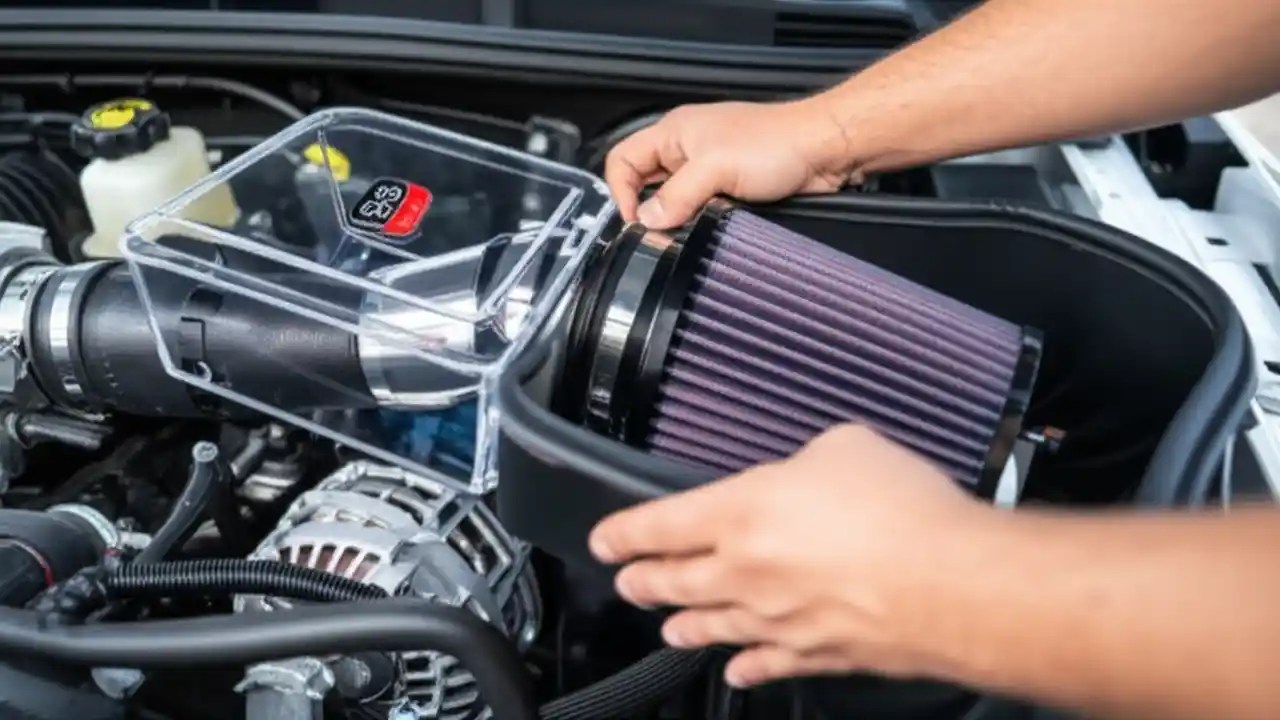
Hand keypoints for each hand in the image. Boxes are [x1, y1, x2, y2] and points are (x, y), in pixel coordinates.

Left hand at [588, 424, 991, 688]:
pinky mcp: (818, 653)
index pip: (660, 525)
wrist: (955, 586)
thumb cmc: (901, 510)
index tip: (604, 540)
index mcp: (740, 512)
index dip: (625, 533)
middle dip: (644, 581)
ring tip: (668, 628)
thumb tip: (807, 474)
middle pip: (676, 582)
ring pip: (714, 625)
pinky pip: (768, 664)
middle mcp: (746, 573)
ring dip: (684, 625)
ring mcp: (778, 620)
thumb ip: (808, 461)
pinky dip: (747, 669)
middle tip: (627, 583)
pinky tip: (737, 672)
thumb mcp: (845, 447)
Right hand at [604, 97, 855, 228]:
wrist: (823, 150)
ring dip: (678, 219)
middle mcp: (686, 149)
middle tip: (659, 236)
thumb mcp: (715, 168)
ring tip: (686, 235)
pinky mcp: (729, 187)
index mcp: (673, 133)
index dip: (620, 191)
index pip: (622, 160)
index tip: (636, 222)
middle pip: (645, 183)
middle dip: (649, 210)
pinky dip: (700, 222)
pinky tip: (708, 232)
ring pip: (674, 200)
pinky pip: (700, 208)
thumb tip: (648, 221)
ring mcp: (708, 168)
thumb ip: (676, 195)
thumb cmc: (774, 144)